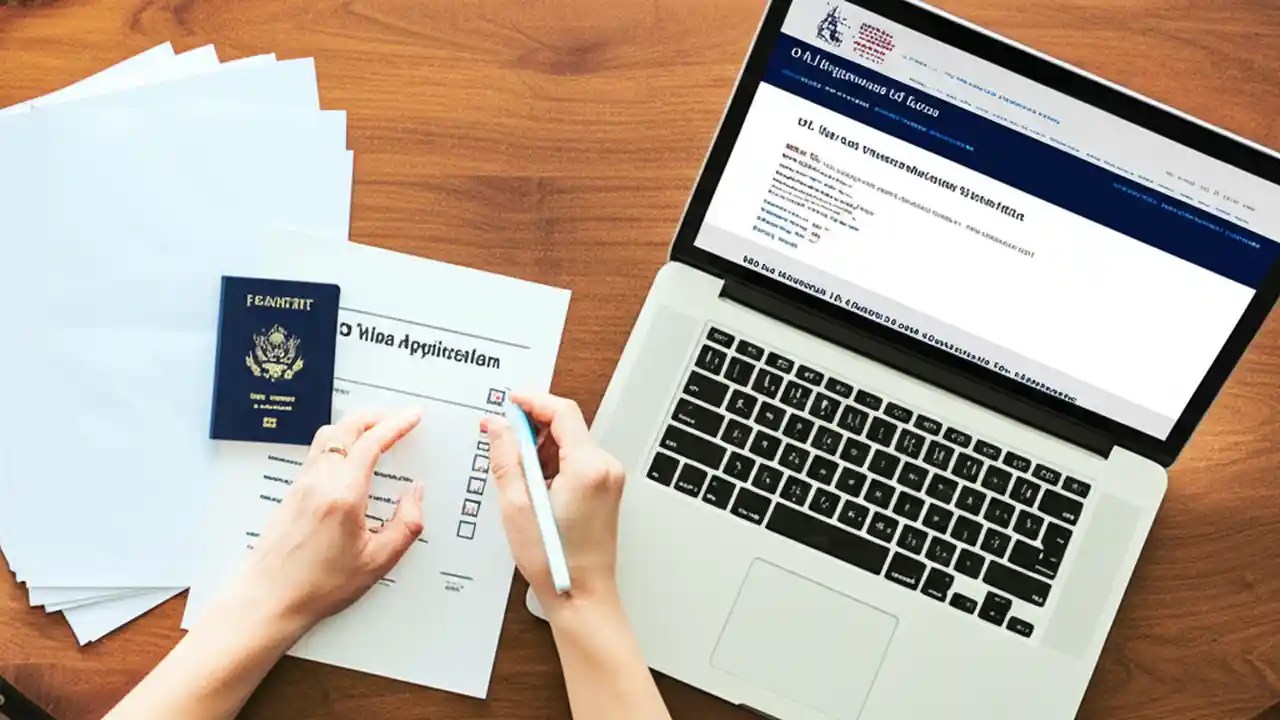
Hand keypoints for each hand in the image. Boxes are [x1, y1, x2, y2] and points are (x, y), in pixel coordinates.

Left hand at [219, 408, 425, 633]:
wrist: (270, 599)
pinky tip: (351, 458)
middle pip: (347, 427)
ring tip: (376, 433)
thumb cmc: (318, 586)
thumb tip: (416, 496)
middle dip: (377, 416)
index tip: (413, 416)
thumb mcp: (377, 561)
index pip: (372, 442)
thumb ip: (406, 524)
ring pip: (329, 435)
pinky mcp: (292, 492)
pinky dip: (340, 442)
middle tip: (398, 418)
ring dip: (355, 426)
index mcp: (343, 495)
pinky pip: (319, 452)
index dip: (397, 424)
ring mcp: (302, 484)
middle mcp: (319, 482)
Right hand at [483, 392, 625, 616]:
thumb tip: (498, 427)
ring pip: (570, 444)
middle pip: (567, 426)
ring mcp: (609, 479)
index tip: (511, 401)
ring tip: (517, 476)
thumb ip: (506, 458)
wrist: (582, 594)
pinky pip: (577, 461)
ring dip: (541, 448)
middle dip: (533, 428)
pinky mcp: (605, 490)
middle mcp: (605, 468)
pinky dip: (553, 463)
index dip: (533, 401)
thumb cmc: (554, 560)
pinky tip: (534, 486)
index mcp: (588, 467)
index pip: (562, 412)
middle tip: (503, 441)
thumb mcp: (516, 505)